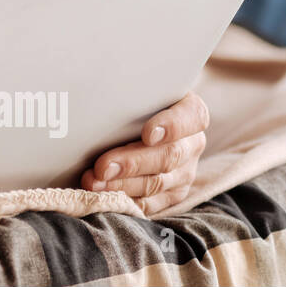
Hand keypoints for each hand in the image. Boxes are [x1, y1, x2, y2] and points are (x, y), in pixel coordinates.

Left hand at [81, 91, 209, 213]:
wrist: (131, 119)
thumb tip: (93, 82)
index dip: (172, 126)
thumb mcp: (135, 89)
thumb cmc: (132, 98)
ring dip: (122, 185)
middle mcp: (192, 143)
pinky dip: (125, 202)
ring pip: (157, 183)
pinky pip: (151, 204)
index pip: (191, 118)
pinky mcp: (171, 194)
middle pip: (168, 156)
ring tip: (93, 183)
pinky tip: (104, 198)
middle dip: (132, 163)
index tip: (148, 133)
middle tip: (101, 166)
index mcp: (191, 112)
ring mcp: (184, 172)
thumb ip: (127, 89)